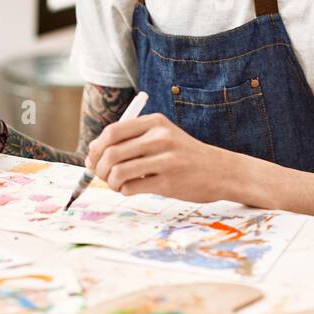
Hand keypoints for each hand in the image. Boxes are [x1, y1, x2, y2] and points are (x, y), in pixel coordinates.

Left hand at [85, 112, 234, 203]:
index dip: (96, 147)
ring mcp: (165, 160)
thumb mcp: (163, 136)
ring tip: (117, 184)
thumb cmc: (185, 155)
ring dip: (110, 182)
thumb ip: (132, 140)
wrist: (220, 171)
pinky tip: (132, 189)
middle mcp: (160, 138)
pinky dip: (124, 191)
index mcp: (155, 122)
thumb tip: (92, 155)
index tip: (93, 159)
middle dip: (99, 168)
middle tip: (103, 175)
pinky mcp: (168, 182)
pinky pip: (131, 188)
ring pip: (118, 172)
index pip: (112, 131)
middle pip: (111, 152)